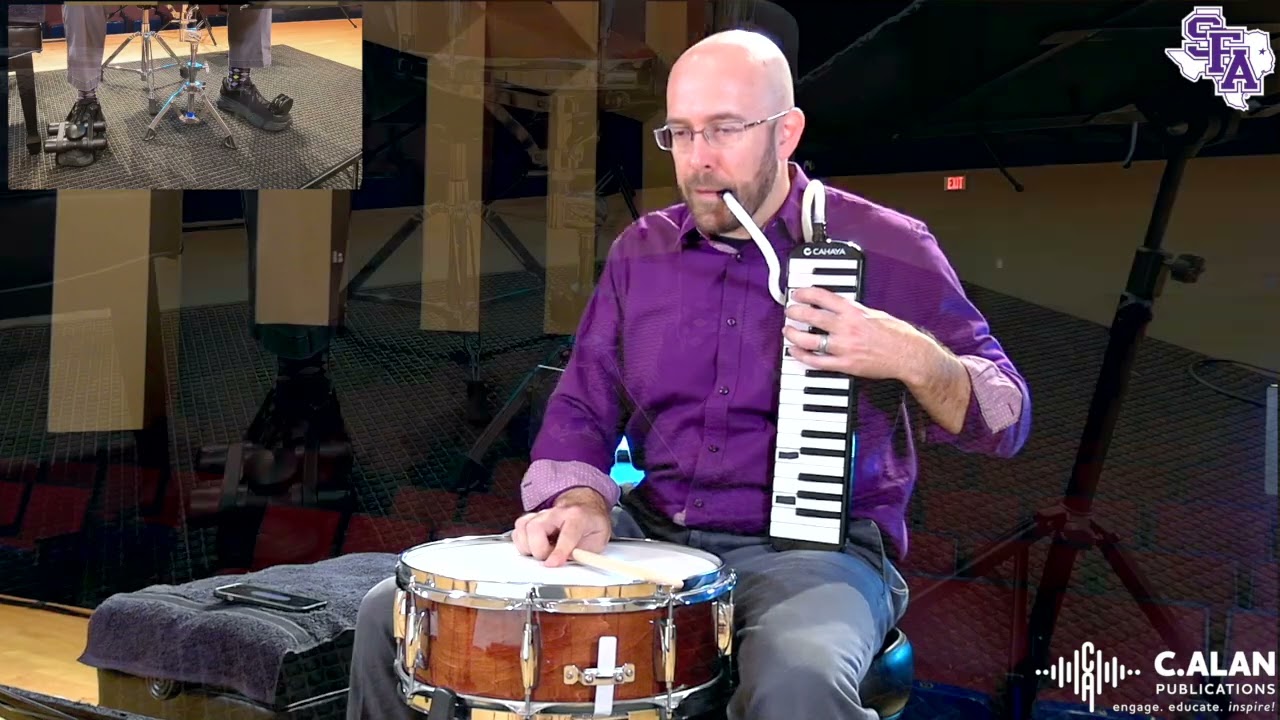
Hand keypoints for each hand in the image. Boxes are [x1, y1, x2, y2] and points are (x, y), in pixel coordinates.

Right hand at [512, 487, 611, 566]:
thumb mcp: (598, 540)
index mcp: (577, 517)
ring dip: (529, 547)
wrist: (585, 506)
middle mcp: (557, 512)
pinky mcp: (531, 518)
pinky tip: (534, 547)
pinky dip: (522, 543)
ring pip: (523, 528)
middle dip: (539, 550)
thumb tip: (568, 565)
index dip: (559, 551)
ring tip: (543, 552)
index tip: (552, 563)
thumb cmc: (591, 523)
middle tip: (550, 557)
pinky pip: (518, 530)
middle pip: (536, 528)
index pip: (567, 534)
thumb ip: (585, 553)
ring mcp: (542, 513)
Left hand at [782, 287, 925, 381]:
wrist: (908, 355)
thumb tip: (838, 306)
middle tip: (789, 312)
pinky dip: (802, 357)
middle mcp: (846, 327)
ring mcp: (844, 347)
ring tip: (787, 331)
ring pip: (808, 340)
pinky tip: (795, 352)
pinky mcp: (844, 364)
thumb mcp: (874, 313)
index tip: (797, 293)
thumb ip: (854, 309)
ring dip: (793, 335)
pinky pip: (816, 362)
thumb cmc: (895, 333)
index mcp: (854, 311)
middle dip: (794, 313)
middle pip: (810, 317)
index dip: (805, 293)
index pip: (822, 297)